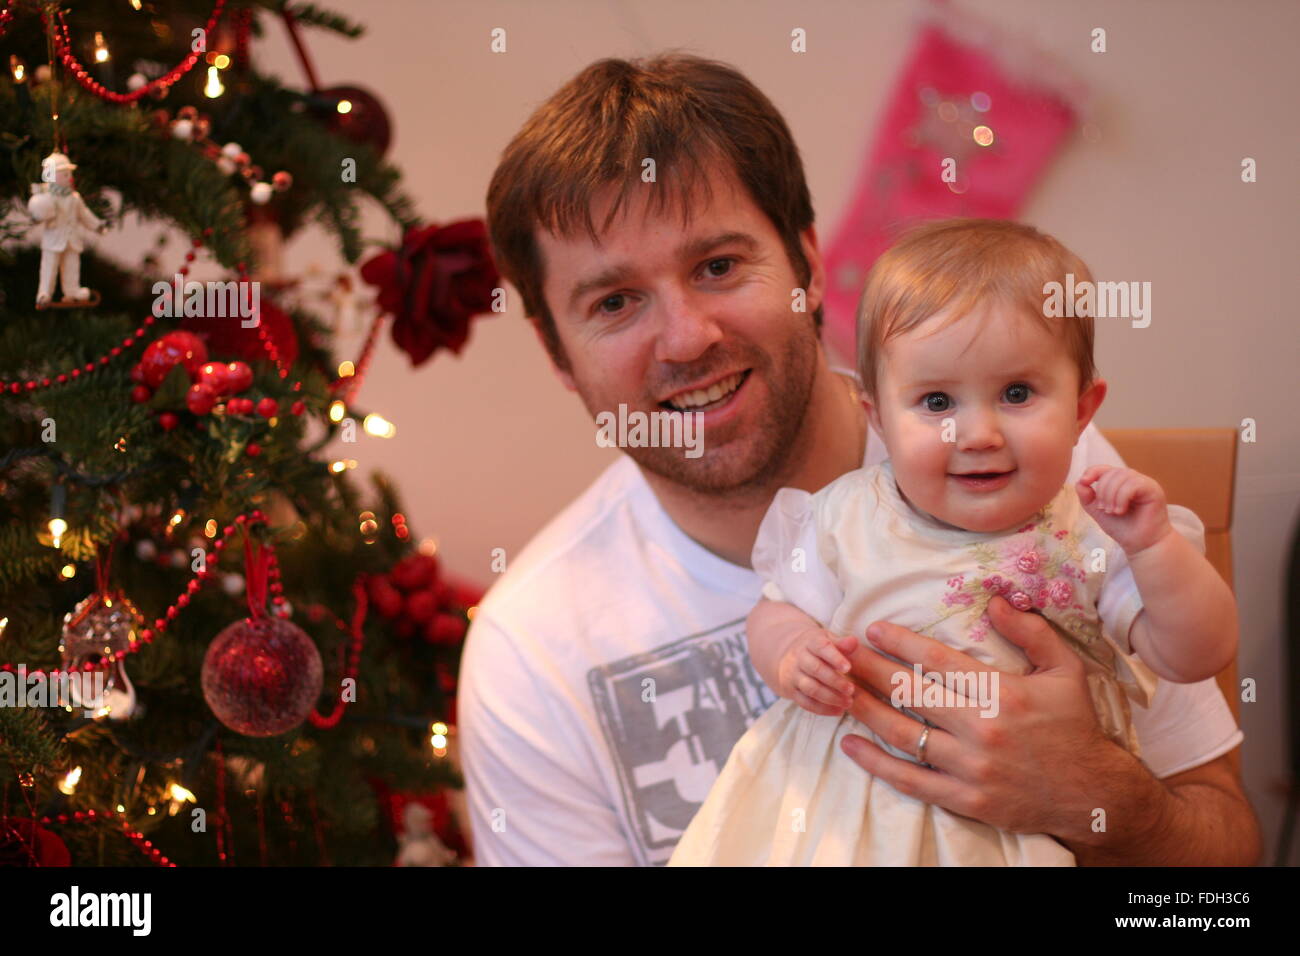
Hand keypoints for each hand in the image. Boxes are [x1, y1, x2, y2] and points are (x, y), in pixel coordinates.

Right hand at [776, 626, 860, 716]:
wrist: (787, 656)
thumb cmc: (816, 648)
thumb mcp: (827, 639)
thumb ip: (841, 643)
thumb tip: (854, 642)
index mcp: (810, 642)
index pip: (821, 648)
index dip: (835, 658)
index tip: (848, 668)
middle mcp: (798, 657)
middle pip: (816, 670)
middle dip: (835, 681)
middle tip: (851, 690)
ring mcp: (792, 675)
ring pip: (810, 688)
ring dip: (831, 697)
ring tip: (848, 702)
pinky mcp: (790, 691)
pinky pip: (805, 703)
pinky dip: (823, 709)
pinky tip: (839, 711)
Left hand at [837, 596, 1123, 840]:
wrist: (1092, 795)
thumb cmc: (1074, 727)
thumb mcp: (1065, 671)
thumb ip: (1032, 632)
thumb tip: (997, 600)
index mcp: (1003, 694)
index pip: (938, 661)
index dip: (900, 642)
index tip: (873, 629)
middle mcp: (981, 729)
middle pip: (910, 693)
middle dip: (869, 669)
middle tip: (839, 652)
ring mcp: (969, 767)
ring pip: (903, 734)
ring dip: (864, 709)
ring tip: (837, 690)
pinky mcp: (963, 798)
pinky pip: (910, 780)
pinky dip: (876, 763)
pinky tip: (850, 744)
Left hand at [1075, 465, 1173, 554]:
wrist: (1141, 545)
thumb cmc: (1122, 528)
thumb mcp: (1098, 511)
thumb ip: (1087, 497)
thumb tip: (1080, 482)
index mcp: (1121, 483)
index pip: (1105, 468)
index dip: (1093, 471)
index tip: (1084, 481)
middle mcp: (1134, 480)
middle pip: (1112, 472)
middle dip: (1102, 491)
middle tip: (1103, 509)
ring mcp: (1145, 483)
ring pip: (1122, 476)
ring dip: (1111, 495)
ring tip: (1112, 511)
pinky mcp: (1153, 490)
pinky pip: (1133, 484)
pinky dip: (1122, 497)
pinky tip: (1120, 511)